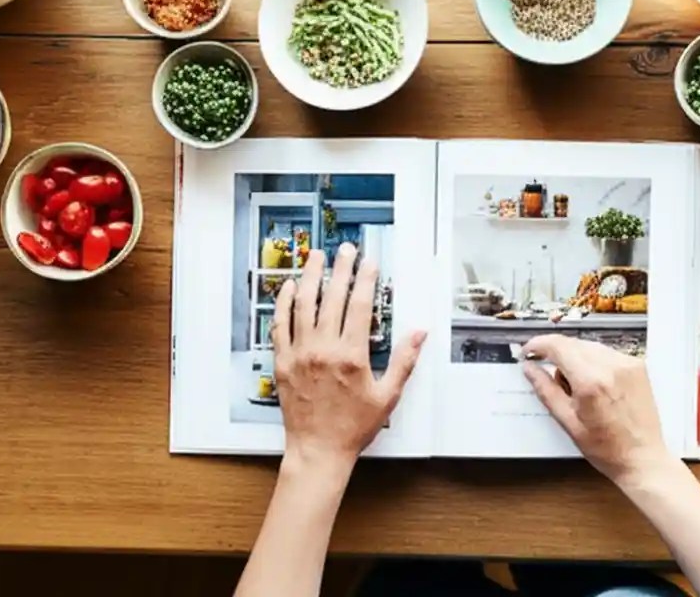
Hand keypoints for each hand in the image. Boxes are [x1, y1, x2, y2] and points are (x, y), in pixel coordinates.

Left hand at [273, 244, 425, 469]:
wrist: (318, 450)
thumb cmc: (353, 427)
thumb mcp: (388, 396)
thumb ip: (403, 361)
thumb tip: (419, 334)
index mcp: (351, 356)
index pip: (359, 305)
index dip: (365, 279)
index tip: (370, 262)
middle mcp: (323, 350)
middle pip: (332, 297)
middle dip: (341, 269)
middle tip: (346, 250)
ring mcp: (299, 354)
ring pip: (302, 304)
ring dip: (310, 277)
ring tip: (316, 257)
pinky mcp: (282, 362)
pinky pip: (280, 324)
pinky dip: (283, 302)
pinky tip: (288, 287)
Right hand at [522, 335, 675, 486]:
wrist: (643, 458)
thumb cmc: (608, 449)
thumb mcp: (568, 422)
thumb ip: (546, 391)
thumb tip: (530, 369)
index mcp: (591, 382)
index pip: (558, 346)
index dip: (538, 344)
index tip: (529, 350)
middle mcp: (611, 367)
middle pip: (572, 342)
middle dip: (555, 352)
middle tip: (547, 370)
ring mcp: (627, 364)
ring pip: (589, 345)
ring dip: (575, 356)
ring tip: (575, 384)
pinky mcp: (637, 366)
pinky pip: (606, 352)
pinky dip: (593, 360)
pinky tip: (594, 382)